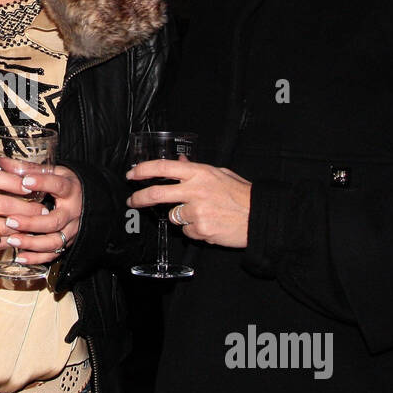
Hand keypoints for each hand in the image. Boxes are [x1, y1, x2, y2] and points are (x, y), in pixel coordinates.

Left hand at [0, 164, 82, 265]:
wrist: (86, 202)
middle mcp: (73, 212)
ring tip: (12, 239)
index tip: (25, 182)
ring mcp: (71, 230)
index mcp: (70, 190)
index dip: (43, 183)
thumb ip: (28, 168)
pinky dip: (36, 258)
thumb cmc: (64, 185)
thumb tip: (3, 161)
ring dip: (32, 243)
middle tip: (10, 220)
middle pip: (54, 221)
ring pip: (54, 241)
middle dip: (31, 222)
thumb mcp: (53, 172)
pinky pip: (53, 255)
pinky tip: (20, 256)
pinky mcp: (67, 243)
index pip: (58, 186)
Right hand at [0, 165, 50, 251]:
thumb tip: (29, 179)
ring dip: (24, 227)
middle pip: (5, 205)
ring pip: (4, 227)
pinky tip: (20, 236)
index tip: (32, 186)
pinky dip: (11, 240)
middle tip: (44, 210)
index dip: (15, 182)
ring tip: (36, 225)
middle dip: (30, 209)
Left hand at [126, 159, 251, 247]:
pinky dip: (194, 230)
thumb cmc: (243, 195)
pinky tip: (209, 224)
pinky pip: (186, 231)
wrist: (260, 216)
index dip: (143, 170)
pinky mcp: (200, 230)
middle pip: (156, 193)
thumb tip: (179, 161)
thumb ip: (196, 169)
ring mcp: (197, 211)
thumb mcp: (220, 174)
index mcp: (200, 173)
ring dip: (182, 217)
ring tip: (203, 214)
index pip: (164, 167)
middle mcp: (195, 190)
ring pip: (173, 216)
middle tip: (133, 201)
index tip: (132, 174)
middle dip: (139, 198)